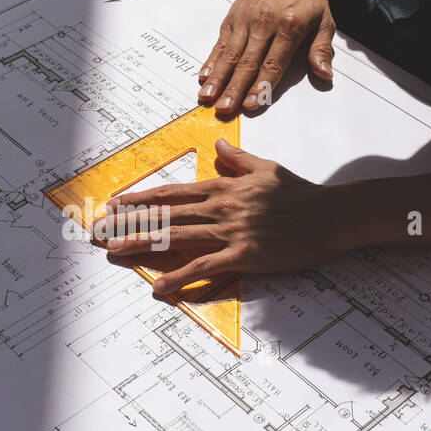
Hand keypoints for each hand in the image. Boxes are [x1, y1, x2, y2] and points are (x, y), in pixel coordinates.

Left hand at [96, 139, 353, 293]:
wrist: (331, 216)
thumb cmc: (301, 194)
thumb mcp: (266, 168)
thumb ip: (238, 158)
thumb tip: (219, 142)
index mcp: (223, 187)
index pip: (172, 193)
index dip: (141, 198)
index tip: (115, 204)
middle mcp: (221, 207)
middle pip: (166, 214)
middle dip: (129, 221)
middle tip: (98, 229)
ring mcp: (231, 231)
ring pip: (177, 237)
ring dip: (143, 244)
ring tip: (114, 251)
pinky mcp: (245, 255)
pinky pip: (205, 267)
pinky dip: (180, 277)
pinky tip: (159, 287)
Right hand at [198, 0, 334, 115]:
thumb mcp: (324, 19)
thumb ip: (322, 49)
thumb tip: (325, 74)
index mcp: (290, 25)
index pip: (274, 62)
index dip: (262, 85)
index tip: (252, 104)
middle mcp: (264, 23)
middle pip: (247, 61)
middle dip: (234, 87)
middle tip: (224, 108)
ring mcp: (245, 21)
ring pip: (230, 54)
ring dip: (218, 78)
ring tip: (207, 97)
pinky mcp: (232, 19)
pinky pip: (220, 43)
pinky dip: (211, 60)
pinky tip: (203, 76)